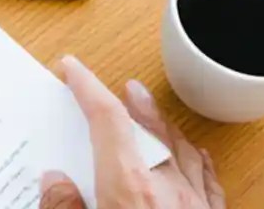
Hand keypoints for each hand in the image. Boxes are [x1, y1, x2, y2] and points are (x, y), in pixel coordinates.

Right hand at [40, 56, 225, 208]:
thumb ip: (64, 208)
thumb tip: (54, 181)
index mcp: (128, 187)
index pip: (106, 120)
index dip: (87, 87)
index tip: (73, 69)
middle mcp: (167, 190)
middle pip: (151, 130)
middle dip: (135, 107)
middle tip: (128, 88)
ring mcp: (195, 207)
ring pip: (184, 153)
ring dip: (166, 129)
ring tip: (157, 117)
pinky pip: (209, 183)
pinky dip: (199, 163)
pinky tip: (199, 157)